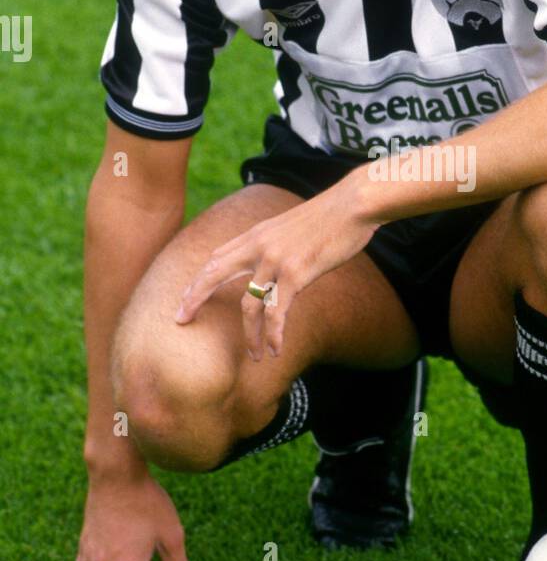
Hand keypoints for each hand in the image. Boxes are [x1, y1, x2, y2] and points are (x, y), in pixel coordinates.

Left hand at [174, 179, 378, 360]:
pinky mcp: (295, 273)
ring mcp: (275, 260)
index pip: (216, 257)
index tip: (184, 299)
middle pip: (213, 275)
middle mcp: (258, 246)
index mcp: (256, 234)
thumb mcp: (291, 227)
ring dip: (250, 335)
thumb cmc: (329, 217)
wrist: (353, 205)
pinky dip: (274, 335)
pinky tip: (275, 349)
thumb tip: (269, 266)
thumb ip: (273, 244)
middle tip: (180, 321)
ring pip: (248, 305)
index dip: (198, 280)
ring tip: (255, 355)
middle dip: (194, 298)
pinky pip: (277, 312)